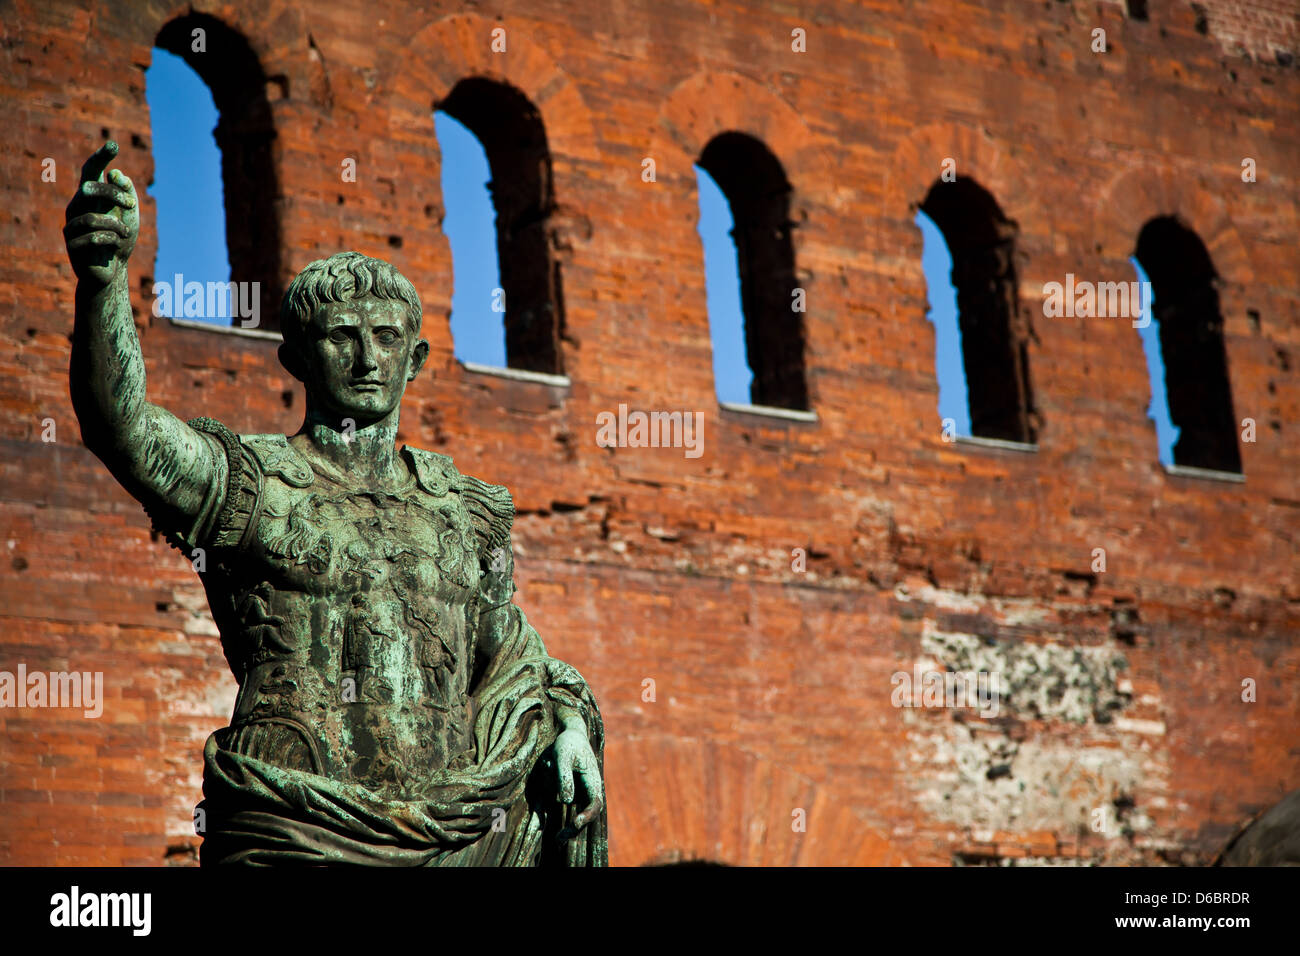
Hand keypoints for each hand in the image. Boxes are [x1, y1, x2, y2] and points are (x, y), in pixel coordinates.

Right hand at [65, 141, 137, 287]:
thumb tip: (116, 174)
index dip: (100, 157)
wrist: (112, 270)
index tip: (114, 145)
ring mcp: (71, 225)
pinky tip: (116, 244)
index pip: (91, 172)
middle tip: (132, 204)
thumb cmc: (120, 239)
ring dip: (116, 225)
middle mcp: (77, 207)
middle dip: (113, 194)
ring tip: (126, 233)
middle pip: (88, 189)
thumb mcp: (129, 215)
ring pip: (93, 217)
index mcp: (90, 197)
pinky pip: (94, 237)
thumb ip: (126, 194)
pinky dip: (111, 240)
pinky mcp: (72, 244)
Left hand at [554, 722, 603, 831]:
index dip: (587, 815)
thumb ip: (563, 776)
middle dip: (575, 829)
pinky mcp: (567, 795)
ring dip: (566, 828)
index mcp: (592, 780)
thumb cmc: (567, 744)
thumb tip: (566, 801)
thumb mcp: (562, 754)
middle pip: (586, 815)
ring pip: (574, 814)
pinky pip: (560, 809)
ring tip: (554, 839)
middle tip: (559, 839)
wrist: (568, 738)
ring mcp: (579, 794)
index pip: (594, 803)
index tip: (575, 822)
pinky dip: (553, 818)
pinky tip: (540, 825)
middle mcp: (588, 791)